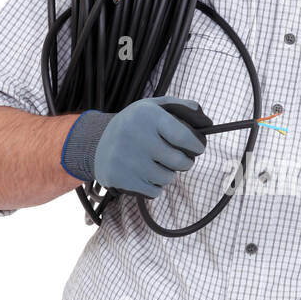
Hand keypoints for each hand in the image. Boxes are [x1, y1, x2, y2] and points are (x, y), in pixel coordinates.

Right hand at [61, 97, 212, 194]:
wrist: (94, 144)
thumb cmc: (132, 125)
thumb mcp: (151, 107)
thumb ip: (179, 107)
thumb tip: (205, 120)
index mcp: (147, 116)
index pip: (183, 137)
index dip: (195, 146)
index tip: (196, 149)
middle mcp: (137, 137)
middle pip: (179, 161)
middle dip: (184, 162)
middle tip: (177, 158)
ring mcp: (128, 159)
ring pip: (167, 178)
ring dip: (167, 174)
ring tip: (155, 164)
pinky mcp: (121, 179)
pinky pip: (154, 192)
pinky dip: (154, 186)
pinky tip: (143, 174)